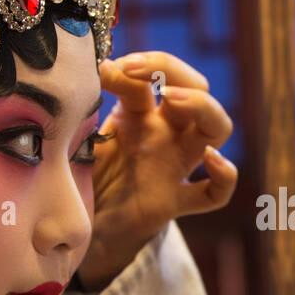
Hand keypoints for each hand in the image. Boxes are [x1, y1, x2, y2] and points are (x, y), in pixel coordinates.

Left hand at [80, 52, 236, 288]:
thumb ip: (77, 112)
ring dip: (204, 107)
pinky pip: (215, 193)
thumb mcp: (72, 138)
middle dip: (175, 71)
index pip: (149, 79)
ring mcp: (174, 167)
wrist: (79, 228)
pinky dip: (223, 176)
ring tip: (172, 99)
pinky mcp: (175, 202)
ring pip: (217, 129)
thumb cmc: (77, 178)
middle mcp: (163, 135)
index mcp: (136, 115)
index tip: (103, 67)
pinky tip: (211, 161)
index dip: (134, 66)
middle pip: (196, 88)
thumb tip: (70, 78)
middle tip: (138, 70)